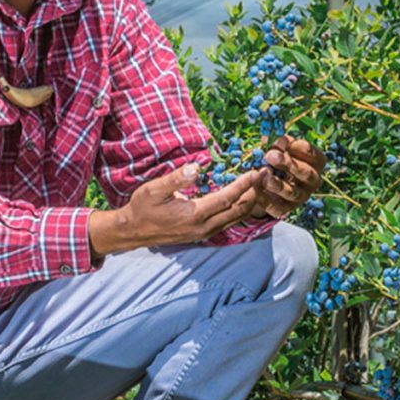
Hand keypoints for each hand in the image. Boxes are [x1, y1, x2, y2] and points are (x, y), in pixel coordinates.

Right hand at [88, 163, 269, 257]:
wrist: (133, 231)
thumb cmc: (142, 207)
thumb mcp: (154, 189)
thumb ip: (177, 178)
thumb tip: (197, 166)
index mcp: (194, 214)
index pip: (228, 198)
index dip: (244, 185)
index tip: (256, 171)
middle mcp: (204, 226)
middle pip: (239, 210)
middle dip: (254, 193)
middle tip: (266, 176)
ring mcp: (205, 232)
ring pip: (236, 218)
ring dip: (250, 201)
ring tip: (260, 185)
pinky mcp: (203, 233)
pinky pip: (229, 221)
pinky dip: (240, 209)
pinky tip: (244, 198)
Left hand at [252, 135, 326, 218]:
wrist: (269, 183)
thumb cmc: (278, 159)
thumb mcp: (279, 148)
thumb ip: (276, 144)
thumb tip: (266, 139)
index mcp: (315, 162)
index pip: (311, 154)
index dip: (295, 146)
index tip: (279, 140)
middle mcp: (313, 180)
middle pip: (306, 173)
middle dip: (288, 164)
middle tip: (270, 156)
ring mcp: (301, 196)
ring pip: (293, 192)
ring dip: (277, 184)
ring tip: (263, 174)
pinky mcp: (287, 208)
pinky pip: (278, 207)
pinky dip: (266, 199)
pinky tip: (256, 189)